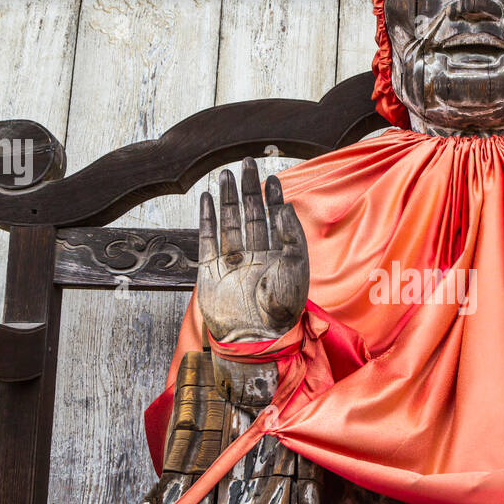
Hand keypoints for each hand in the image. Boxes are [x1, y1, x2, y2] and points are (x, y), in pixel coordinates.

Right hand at [198, 157, 308, 342]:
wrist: (254, 340)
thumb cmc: (282, 312)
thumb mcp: (296, 271)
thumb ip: (291, 237)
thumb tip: (283, 208)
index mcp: (279, 256)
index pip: (275, 219)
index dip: (273, 197)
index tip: (272, 177)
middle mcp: (255, 256)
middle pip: (250, 215)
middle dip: (249, 189)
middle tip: (247, 163)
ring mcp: (232, 262)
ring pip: (229, 222)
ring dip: (227, 198)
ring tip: (226, 174)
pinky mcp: (211, 271)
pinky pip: (208, 238)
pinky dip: (207, 218)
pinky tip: (208, 198)